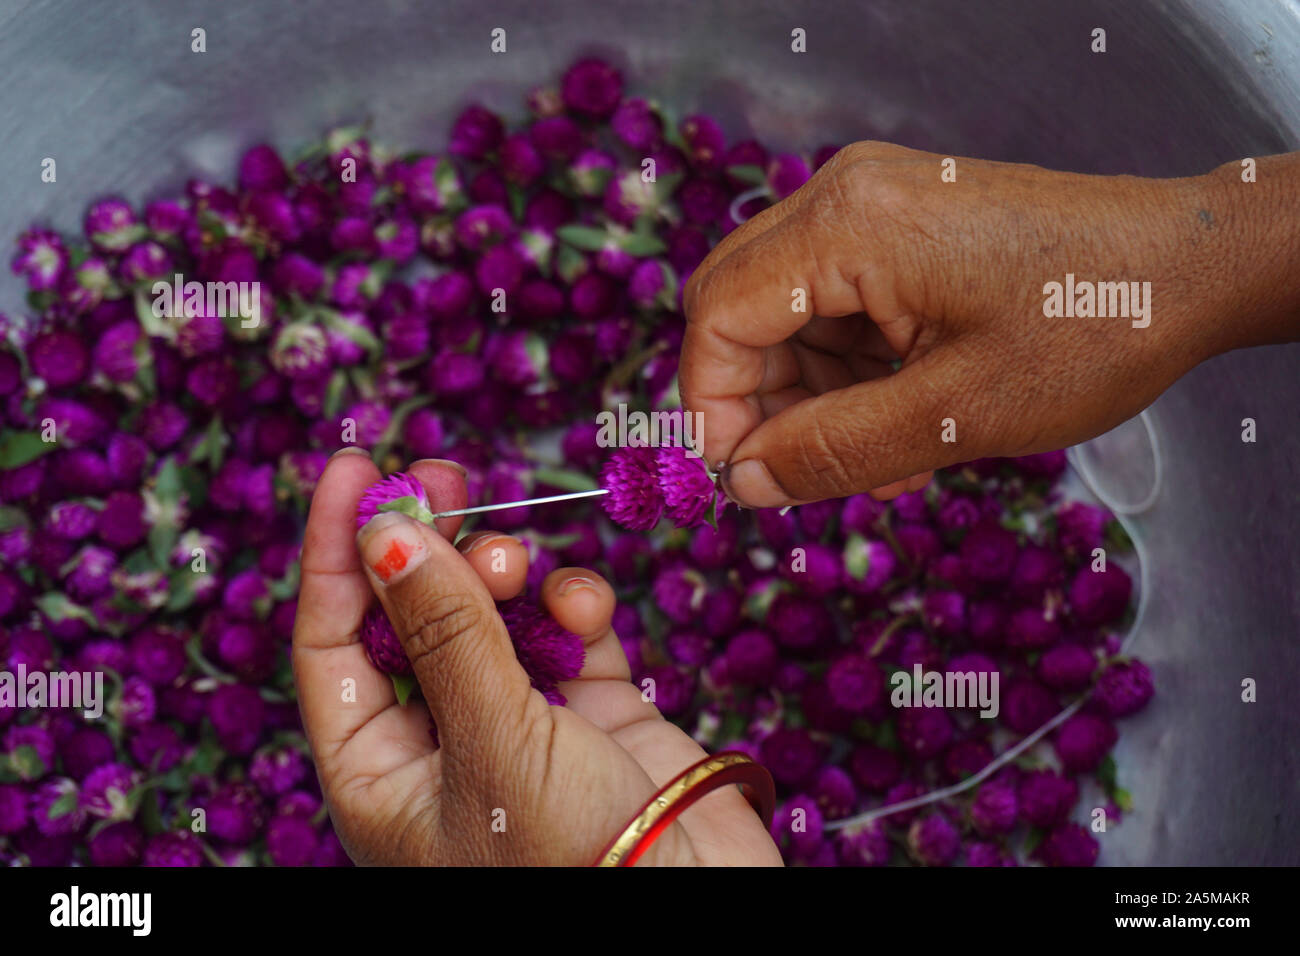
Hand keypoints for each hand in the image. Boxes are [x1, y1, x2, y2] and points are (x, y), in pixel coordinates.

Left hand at [292, 450, 780, 865]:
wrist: (704, 913)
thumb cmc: (578, 864)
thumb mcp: (492, 740)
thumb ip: (443, 630)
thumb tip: (384, 531)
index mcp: (382, 777)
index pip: (332, 647)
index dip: (336, 554)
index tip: (357, 470)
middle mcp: (444, 747)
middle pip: (411, 619)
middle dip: (426, 545)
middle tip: (444, 475)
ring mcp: (523, 726)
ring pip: (492, 617)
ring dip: (501, 575)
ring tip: (511, 562)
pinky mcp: (598, 715)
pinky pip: (569, 635)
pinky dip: (573, 608)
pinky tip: (583, 606)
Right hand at [681, 142, 1296, 507]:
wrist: (1191, 266)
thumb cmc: (1089, 331)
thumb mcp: (953, 415)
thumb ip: (832, 451)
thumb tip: (741, 482)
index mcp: (847, 225)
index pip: (719, 316)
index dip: (710, 406)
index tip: (737, 480)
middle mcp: (844, 195)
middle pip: (740, 307)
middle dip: (761, 401)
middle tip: (804, 474)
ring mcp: (873, 203)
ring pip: (787, 313)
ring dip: (814, 395)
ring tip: (883, 460)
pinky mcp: (900, 224)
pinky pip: (836, 303)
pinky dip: (850, 369)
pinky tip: (902, 420)